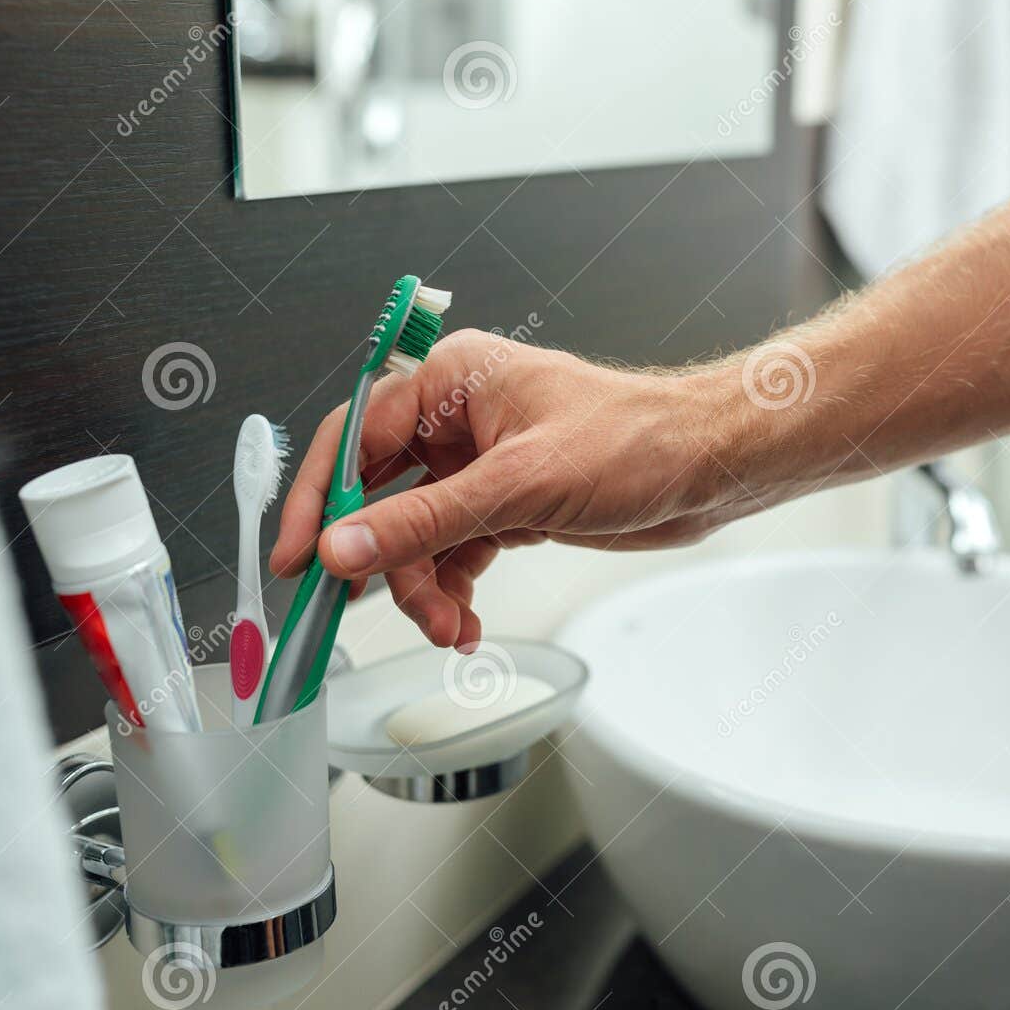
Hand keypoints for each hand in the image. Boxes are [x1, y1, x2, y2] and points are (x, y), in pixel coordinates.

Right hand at [269, 330, 747, 649]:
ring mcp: (482, 465)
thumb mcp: (519, 486)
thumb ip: (425, 522)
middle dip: (381, 560)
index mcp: (451, 381)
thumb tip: (346, 547)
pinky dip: (455, 592)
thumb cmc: (639, 440)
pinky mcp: (508, 505)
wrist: (710, 466)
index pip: (354, 439)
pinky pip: (456, 553)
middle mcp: (459, 419)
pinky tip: (465, 622)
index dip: (320, 502)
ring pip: (419, 535)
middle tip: (361, 611)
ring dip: (424, 588)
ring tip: (449, 628)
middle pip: (381, 495)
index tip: (299, 558)